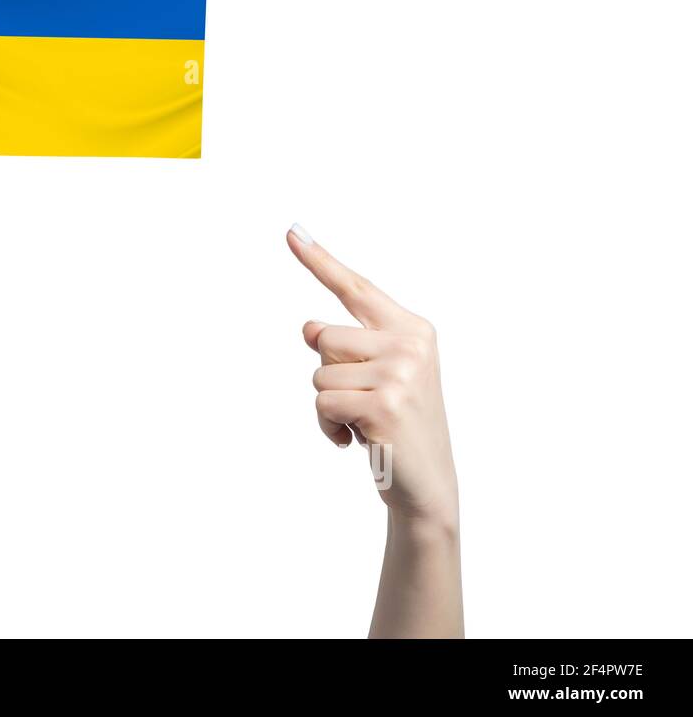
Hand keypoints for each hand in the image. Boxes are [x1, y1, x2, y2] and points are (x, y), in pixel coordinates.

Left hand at [288, 224, 462, 636]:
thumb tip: (309, 327)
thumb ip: (351, 344)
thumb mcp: (382, 376)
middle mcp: (409, 343)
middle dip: (329, 371)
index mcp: (412, 329)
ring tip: (361, 422)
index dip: (319, 259)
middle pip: (321, 335)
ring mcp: (399, 372)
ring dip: (328, 404)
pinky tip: (356, 441)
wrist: (426, 486)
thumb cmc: (397, 426)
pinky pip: (321, 402)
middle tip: (362, 400)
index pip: (355, 287)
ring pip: (317, 372)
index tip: (290, 231)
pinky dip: (328, 428)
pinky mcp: (383, 403)